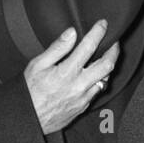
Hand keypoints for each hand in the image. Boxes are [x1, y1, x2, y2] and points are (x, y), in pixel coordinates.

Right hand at [22, 20, 118, 134]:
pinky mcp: (85, 106)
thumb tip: (72, 32)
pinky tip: (96, 74)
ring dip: (109, 66)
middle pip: (107, 65)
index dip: (98, 32)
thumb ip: (57, 48)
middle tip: (114, 41)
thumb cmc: (29, 90)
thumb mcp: (37, 65)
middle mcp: (79, 85)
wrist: (29, 119)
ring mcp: (84, 97)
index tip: (103, 24)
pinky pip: (99, 91)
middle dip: (114, 50)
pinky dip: (100, 80)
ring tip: (107, 56)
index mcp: (66, 72)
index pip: (88, 47)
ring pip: (106, 79)